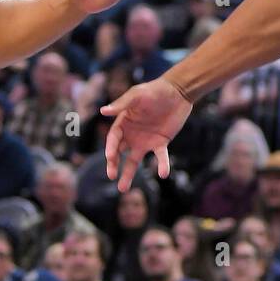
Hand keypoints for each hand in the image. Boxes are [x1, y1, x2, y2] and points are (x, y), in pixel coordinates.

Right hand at [101, 76, 192, 190]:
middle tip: (111, 177)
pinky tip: (163, 174)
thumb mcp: (137, 95)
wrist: (177, 91)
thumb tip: (102, 111)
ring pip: (134, 161)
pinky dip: (162, 165)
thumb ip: (121, 104)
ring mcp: (146, 140)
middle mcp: (132, 134)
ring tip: (123, 189)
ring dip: (129, 174)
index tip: (110, 158)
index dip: (111, 148)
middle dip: (114, 165)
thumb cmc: (154, 91)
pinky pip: (160, 157)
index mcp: (123, 123)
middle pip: (119, 153)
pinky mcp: (161, 142)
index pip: (113, 139)